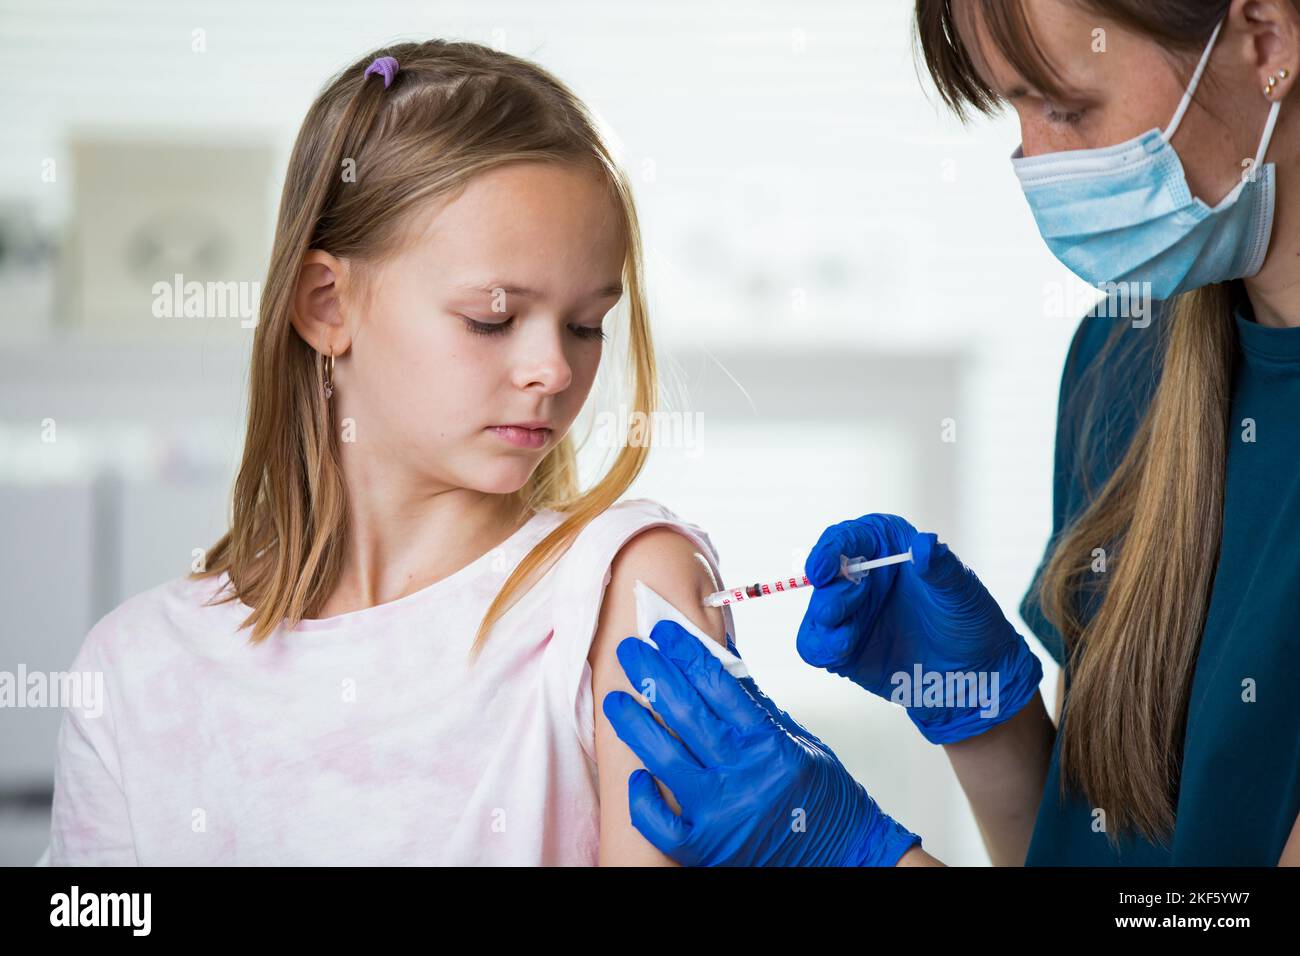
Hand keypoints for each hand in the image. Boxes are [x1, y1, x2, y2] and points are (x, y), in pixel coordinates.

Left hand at [602, 619, 920, 866]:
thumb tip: (718, 662)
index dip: (686, 654)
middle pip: (687, 715)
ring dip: (635, 725)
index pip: (718, 686)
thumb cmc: (822, 796)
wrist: (844, 856)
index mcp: (770, 743)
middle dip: (653, 676)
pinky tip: (636, 775)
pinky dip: (643, 799)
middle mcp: (744, 776)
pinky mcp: (705, 848)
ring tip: (616, 700)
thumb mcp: (798, 742)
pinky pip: (661, 824)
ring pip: (665, 760)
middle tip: (629, 650)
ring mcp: (721, 815)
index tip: (664, 633)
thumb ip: (756, 707)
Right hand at [797, 513, 1041, 743]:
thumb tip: (923, 544)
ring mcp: (851, 613)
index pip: (847, 538)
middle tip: (845, 608)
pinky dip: (821, 648)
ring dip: (823, 624)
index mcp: (886, 550)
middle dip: (830, 594)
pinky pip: (815, 645)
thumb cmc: (971, 623)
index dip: (828, 550)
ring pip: (816, 612)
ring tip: (847, 641)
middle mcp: (862, 578)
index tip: (822, 570)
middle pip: (823, 576)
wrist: (975, 675)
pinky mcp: (844, 648)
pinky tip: (842, 652)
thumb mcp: (963, 593)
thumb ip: (942, 568)